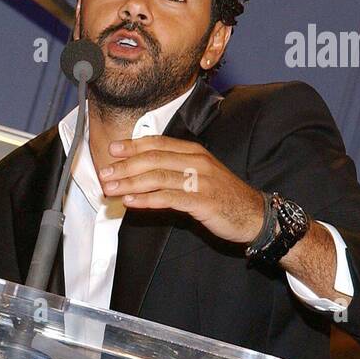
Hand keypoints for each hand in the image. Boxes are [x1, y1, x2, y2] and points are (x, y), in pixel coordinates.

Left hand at [99, 135, 266, 244]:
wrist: (255, 215)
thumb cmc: (224, 196)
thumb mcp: (201, 175)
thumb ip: (175, 169)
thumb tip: (143, 171)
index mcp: (195, 152)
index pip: (158, 143)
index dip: (133, 146)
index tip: (112, 149)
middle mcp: (197, 162)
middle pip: (153, 159)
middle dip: (125, 166)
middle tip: (104, 174)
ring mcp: (201, 181)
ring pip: (157, 177)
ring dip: (130, 183)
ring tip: (110, 189)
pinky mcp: (202, 201)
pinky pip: (168, 198)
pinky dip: (146, 199)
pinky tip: (131, 202)